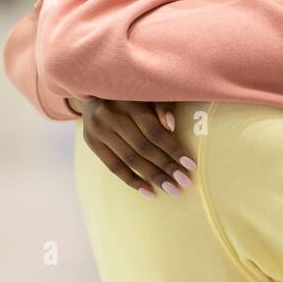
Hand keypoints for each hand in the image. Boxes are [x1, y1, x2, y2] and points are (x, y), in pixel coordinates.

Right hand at [78, 98, 196, 197]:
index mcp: (128, 101)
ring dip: (153, 177)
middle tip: (185, 182)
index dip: (173, 149)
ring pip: (130, 159)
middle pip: (143, 148)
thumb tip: (171, 126)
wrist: (95, 90)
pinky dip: (132, 181)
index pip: (154, 131)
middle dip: (166, 167)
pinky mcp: (91, 142)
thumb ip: (162, 105)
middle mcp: (111, 115)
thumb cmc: (131, 93)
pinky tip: (149, 191)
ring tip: (172, 189)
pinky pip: (113, 167)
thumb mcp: (148, 93)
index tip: (190, 165)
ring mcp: (98, 130)